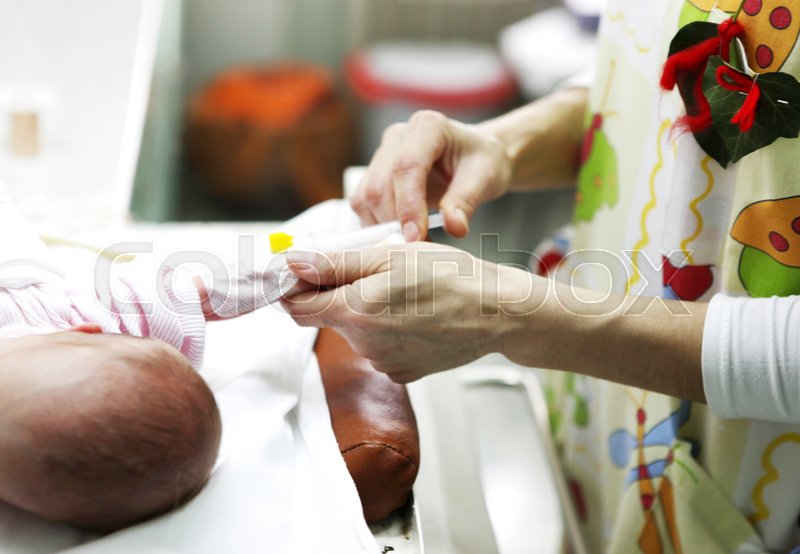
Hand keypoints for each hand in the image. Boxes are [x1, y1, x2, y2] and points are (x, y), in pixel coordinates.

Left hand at [281, 243, 535, 382]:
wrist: (497, 312)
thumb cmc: (451, 276)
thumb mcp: (389, 255)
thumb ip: (334, 263)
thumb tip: (291, 265)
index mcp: (357, 311)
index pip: (298, 308)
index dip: (296, 288)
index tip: (304, 274)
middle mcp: (366, 344)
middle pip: (330, 317)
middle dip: (343, 294)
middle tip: (379, 272)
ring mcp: (385, 363)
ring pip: (357, 333)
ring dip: (369, 312)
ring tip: (407, 294)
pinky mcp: (403, 374)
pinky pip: (381, 349)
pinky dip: (390, 332)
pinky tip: (417, 316)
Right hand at [350, 111, 512, 240]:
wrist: (475, 157)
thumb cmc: (482, 161)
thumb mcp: (486, 177)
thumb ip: (467, 200)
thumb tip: (454, 228)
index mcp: (427, 127)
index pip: (407, 167)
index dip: (408, 205)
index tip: (416, 237)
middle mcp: (398, 136)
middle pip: (379, 184)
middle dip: (394, 222)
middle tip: (417, 250)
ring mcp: (382, 155)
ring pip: (365, 197)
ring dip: (383, 228)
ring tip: (414, 245)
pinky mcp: (374, 175)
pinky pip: (364, 205)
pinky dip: (378, 226)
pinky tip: (401, 237)